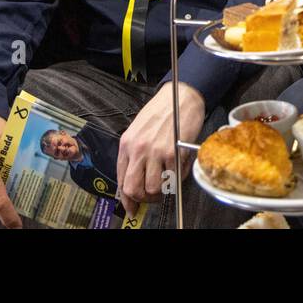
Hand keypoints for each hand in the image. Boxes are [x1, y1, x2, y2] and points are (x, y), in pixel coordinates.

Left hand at [116, 82, 204, 217]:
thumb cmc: (161, 111)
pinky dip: (176, 179)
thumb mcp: (139, 130)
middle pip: (134, 189)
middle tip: (152, 195)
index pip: (121, 180)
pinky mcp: (174, 152)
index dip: (127, 199)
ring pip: (153, 188)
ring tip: (167, 181)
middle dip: (143, 198)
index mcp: (127, 144)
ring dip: (161, 190)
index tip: (132, 207)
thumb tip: (136, 179)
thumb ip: (135, 154)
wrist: (181, 96)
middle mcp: (138, 149)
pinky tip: (178, 169)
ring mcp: (156, 152)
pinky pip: (173, 178)